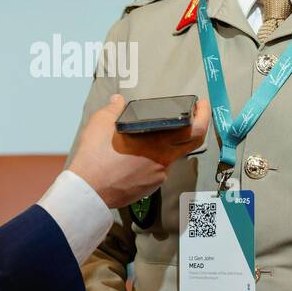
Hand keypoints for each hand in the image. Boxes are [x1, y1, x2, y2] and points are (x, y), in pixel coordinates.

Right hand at [69, 94, 210, 208]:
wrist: (88, 190)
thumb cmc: (95, 156)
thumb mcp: (101, 123)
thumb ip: (114, 109)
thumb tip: (118, 101)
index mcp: (158, 141)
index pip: (195, 130)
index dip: (204, 116)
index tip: (201, 105)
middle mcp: (164, 160)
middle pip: (191, 143)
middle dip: (198, 126)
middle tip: (194, 114)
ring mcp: (158, 176)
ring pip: (170, 156)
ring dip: (166, 144)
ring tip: (148, 137)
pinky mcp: (149, 187)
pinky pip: (157, 170)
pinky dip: (152, 160)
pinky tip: (134, 157)